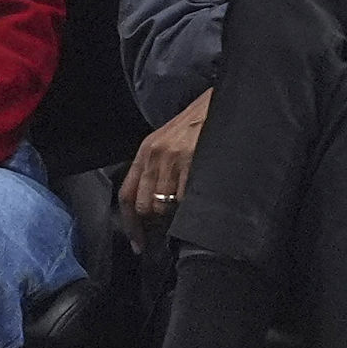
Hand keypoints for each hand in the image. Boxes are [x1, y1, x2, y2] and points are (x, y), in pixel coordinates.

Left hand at [118, 90, 209, 234]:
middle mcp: (155, 154)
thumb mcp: (169, 142)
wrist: (219, 102)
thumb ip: (157, 168)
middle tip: (170, 225)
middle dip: (156, 220)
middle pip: (144, 205)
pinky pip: (186, 197)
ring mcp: (173, 157)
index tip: (138, 244)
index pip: (127, 195)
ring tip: (189, 207)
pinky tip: (200, 198)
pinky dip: (191, 204)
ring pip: (164, 205)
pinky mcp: (192, 159)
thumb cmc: (198, 124)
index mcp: (146, 151)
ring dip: (175, 214)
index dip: (130, 224)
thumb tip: (153, 204)